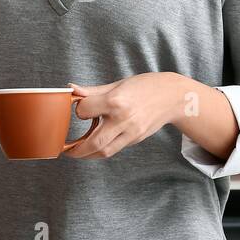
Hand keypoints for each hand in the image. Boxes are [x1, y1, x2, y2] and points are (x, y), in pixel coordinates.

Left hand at [61, 73, 182, 159]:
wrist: (173, 97)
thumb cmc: (145, 86)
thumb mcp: (117, 84)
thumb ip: (92, 91)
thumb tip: (71, 90)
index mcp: (116, 101)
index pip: (84, 111)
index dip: (79, 109)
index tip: (80, 108)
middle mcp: (124, 119)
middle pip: (94, 143)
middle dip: (77, 150)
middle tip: (67, 149)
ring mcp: (132, 132)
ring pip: (105, 151)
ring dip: (87, 155)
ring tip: (78, 152)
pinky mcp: (136, 139)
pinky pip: (115, 149)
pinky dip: (102, 150)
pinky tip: (95, 146)